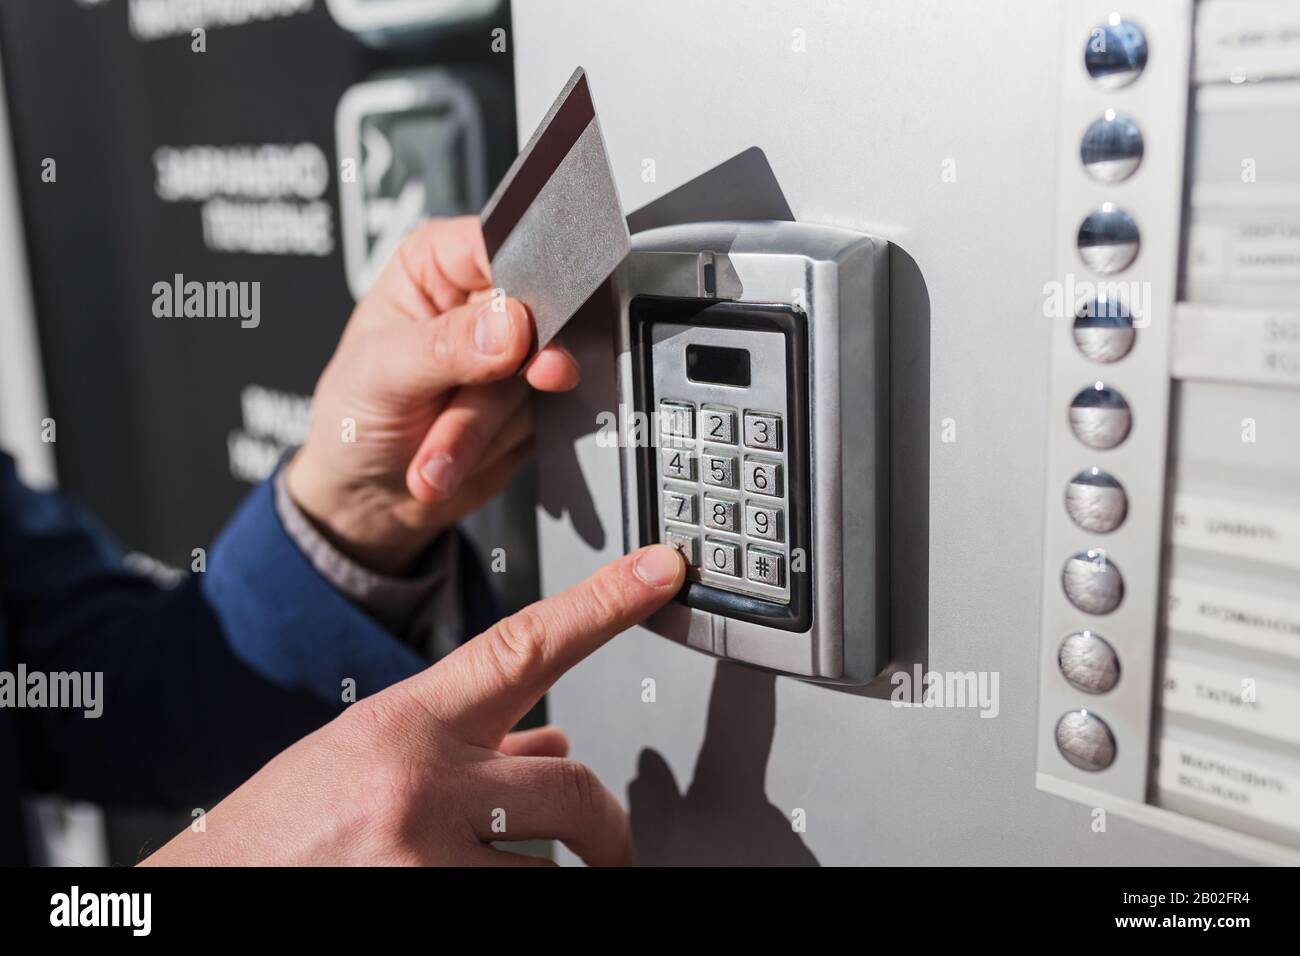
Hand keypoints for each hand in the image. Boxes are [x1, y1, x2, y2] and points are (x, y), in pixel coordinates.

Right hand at [142, 545, 685, 866]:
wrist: (216, 887)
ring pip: (547, 869)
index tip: (661, 571)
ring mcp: (423, 858)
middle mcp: (422, 782)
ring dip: (533, 873)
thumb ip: (474, 745)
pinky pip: (513, 906)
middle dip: (605, 829)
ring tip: (479, 868)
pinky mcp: (424, 910)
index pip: (526, 644)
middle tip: (610, 848)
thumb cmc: (291, 822)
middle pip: (574, 789)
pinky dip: (503, 894)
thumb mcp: (375, 754)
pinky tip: (462, 879)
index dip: (604, 603)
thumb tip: (557, 750)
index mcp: (410, 719)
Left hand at [286, 216, 579, 574]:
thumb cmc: (353, 419)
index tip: (516, 331)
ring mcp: (515, 356)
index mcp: (437, 264)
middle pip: (534, 320)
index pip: (500, 246)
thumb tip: (511, 324)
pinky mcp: (535, 403)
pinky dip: (501, 448)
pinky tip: (458, 462)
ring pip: (538, 379)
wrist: (368, 499)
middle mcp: (482, 303)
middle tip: (461, 407)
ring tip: (432, 455)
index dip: (517, 284)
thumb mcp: (381, 374)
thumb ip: (444, 346)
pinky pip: (548, 418)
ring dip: (481, 430)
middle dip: (494, 382)